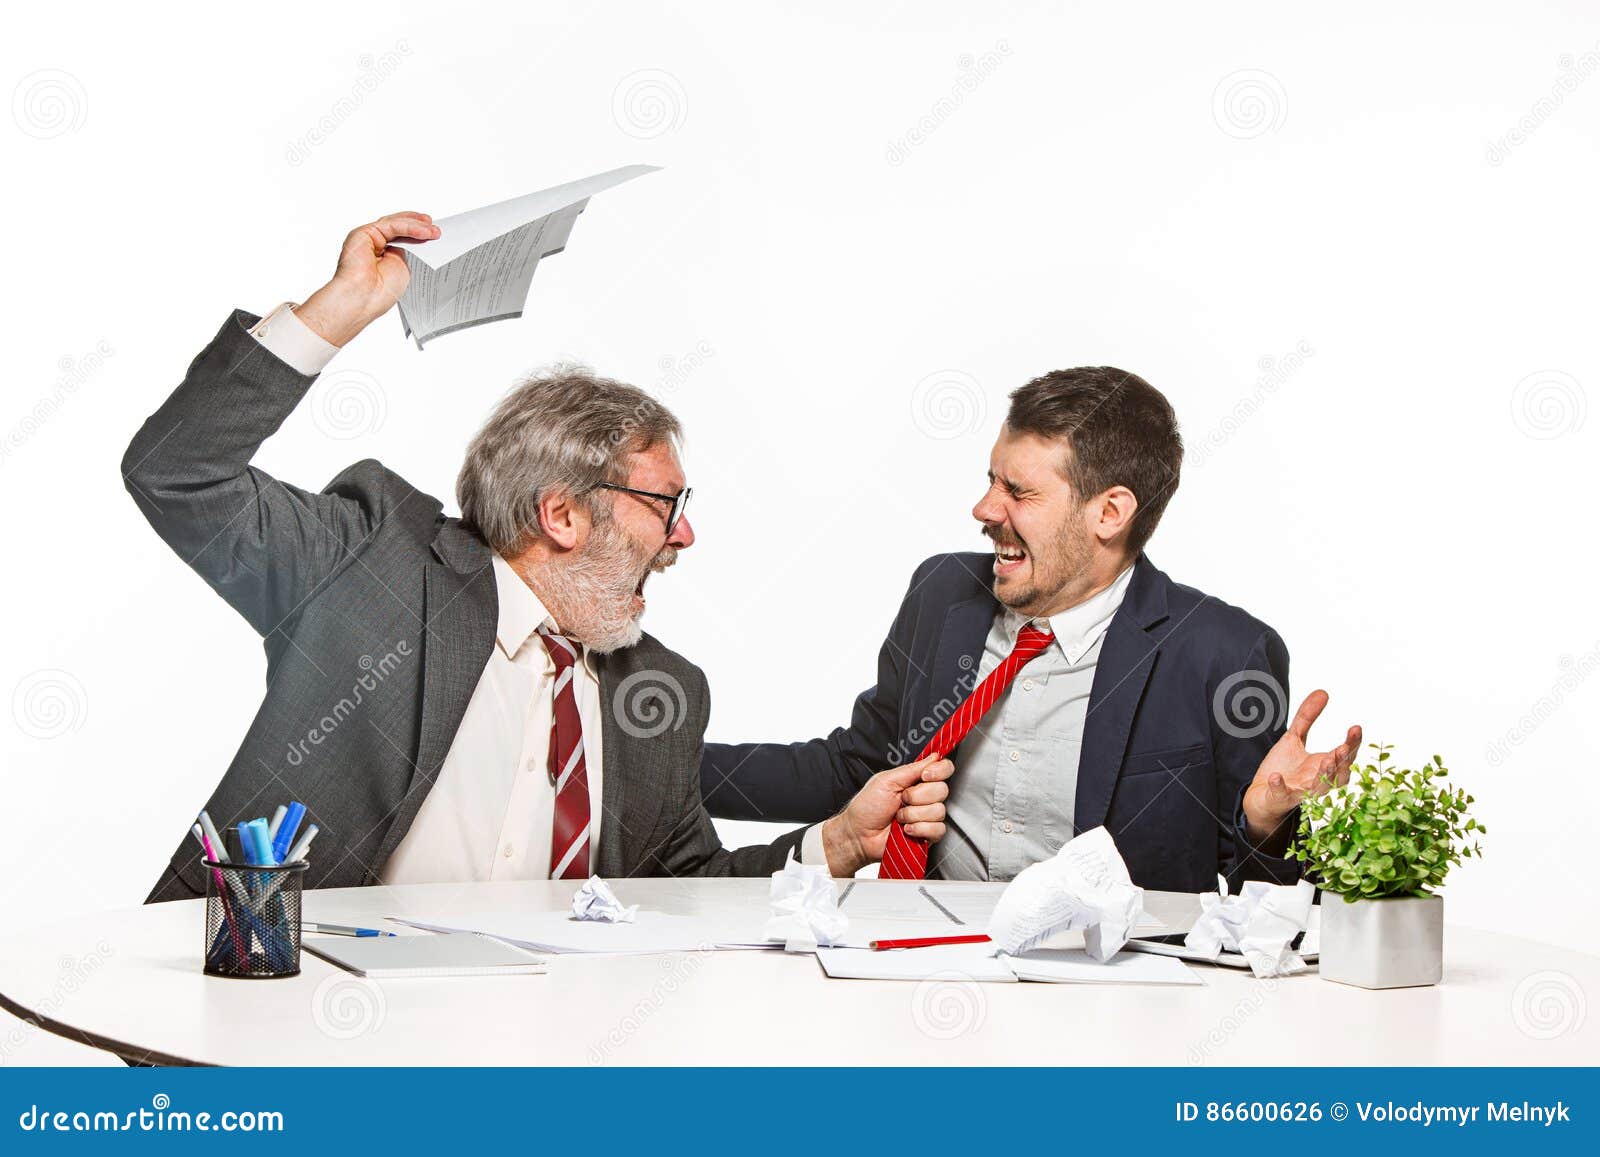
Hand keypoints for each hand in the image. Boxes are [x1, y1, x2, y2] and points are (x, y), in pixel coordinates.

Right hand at [295, 211, 440, 346]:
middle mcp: (372, 245)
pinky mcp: (363, 232)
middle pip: (397, 227)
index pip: (400, 238)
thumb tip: (417, 239)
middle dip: (418, 225)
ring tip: (434, 230)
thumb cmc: (379, 293)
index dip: (416, 233)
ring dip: (416, 225)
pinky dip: (409, 227)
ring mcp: (367, 238)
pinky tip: (424, 232)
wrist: (362, 298)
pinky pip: (390, 225)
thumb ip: (406, 252)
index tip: (433, 233)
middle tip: (436, 228)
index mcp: (380, 256)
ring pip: (394, 224)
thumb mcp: (403, 268)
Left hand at [820, 753, 953, 876]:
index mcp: (915, 780)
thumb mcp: (885, 780)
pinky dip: (919, 829)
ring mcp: (926, 816)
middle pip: (942, 790)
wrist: (859, 835)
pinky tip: (906, 829)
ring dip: (913, 814)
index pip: (943, 769)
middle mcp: (924, 797)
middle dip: (917, 796)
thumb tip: (933, 757)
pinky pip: (937, 829)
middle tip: (902, 800)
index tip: (924, 776)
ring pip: (938, 811)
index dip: (938, 771)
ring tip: (899, 817)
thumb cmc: (866, 808)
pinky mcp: (927, 835)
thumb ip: (912, 769)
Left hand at [1242, 689, 1361, 843]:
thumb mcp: (1293, 739)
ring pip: (1318, 787)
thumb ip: (1307, 718)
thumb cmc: (1285, 769)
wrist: (1262, 796)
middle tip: (1345, 746)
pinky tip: (1276, 777)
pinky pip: (1282, 794)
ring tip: (1325, 760)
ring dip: (1323, 775)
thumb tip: (1323, 691)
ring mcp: (1301, 792)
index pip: (1345, 755)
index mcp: (1325, 766)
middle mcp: (1318, 781)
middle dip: (1342, 760)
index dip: (1352, 743)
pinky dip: (1280, 787)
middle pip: (1338, 773)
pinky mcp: (1281, 799)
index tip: (1356, 727)